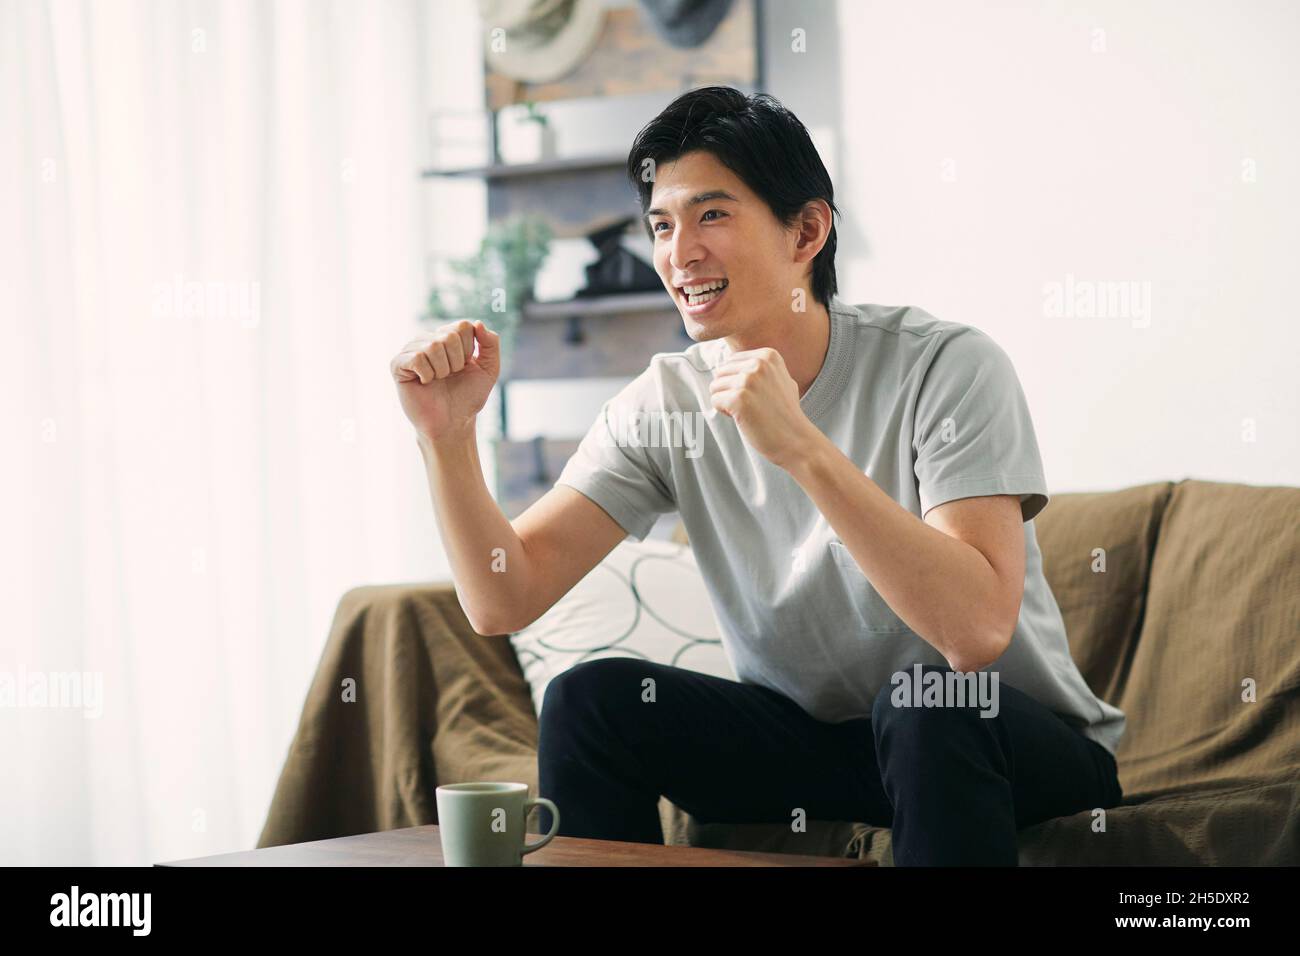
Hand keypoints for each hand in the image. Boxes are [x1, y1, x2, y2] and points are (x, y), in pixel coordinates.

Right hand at [390, 319, 499, 441]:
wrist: (452, 423)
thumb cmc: (468, 397)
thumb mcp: (489, 369)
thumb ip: (491, 344)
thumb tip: (478, 323)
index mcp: (447, 337)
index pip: (463, 326)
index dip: (469, 350)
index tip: (465, 366)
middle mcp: (428, 339)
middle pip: (449, 336)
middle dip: (456, 362)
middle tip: (450, 376)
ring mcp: (411, 350)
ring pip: (432, 346)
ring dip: (442, 370)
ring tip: (438, 380)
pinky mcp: (398, 365)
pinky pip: (416, 358)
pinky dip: (427, 374)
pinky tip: (424, 383)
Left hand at [708, 347, 818, 468]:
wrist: (796, 440)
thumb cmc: (786, 414)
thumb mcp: (782, 379)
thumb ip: (761, 368)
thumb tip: (731, 362)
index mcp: (767, 355)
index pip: (730, 362)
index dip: (737, 381)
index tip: (757, 395)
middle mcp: (758, 364)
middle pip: (720, 372)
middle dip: (729, 391)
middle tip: (751, 406)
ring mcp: (748, 381)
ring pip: (715, 386)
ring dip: (726, 402)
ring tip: (748, 412)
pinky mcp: (739, 399)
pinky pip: (714, 400)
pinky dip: (724, 412)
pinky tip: (743, 418)